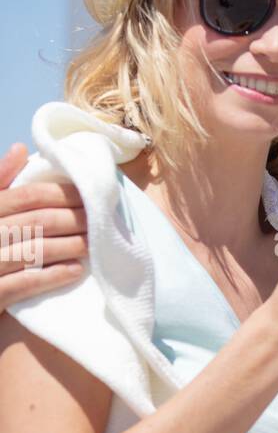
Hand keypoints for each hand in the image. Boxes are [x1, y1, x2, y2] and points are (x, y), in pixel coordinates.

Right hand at [0, 143, 87, 309]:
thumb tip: (20, 149)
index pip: (29, 195)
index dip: (63, 194)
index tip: (89, 195)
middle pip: (39, 221)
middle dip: (75, 219)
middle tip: (102, 220)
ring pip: (36, 250)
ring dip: (70, 246)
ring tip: (95, 245)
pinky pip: (26, 283)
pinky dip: (53, 276)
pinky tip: (76, 271)